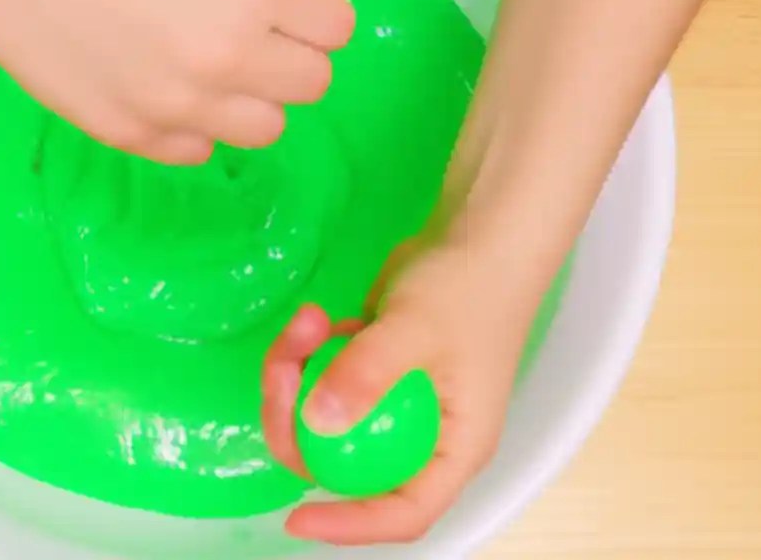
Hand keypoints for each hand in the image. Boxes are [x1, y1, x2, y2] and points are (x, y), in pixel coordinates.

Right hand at [0, 0, 355, 164]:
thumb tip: (279, 16)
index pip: (337, 28)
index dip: (314, 15)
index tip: (287, 10)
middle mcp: (229, 55)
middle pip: (313, 85)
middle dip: (288, 59)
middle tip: (247, 38)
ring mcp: (181, 105)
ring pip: (265, 129)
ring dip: (248, 101)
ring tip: (206, 71)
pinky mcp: (135, 136)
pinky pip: (199, 150)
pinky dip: (192, 126)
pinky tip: (161, 88)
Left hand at [261, 234, 546, 544]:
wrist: (475, 234)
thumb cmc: (467, 288)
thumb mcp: (416, 330)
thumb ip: (367, 374)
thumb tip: (315, 422)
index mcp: (452, 450)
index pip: (402, 513)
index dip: (349, 526)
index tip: (295, 517)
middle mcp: (421, 438)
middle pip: (342, 463)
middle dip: (296, 421)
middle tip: (285, 365)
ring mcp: (392, 405)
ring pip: (321, 419)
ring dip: (296, 375)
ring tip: (307, 320)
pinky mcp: (369, 373)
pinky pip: (322, 383)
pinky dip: (309, 354)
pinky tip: (320, 316)